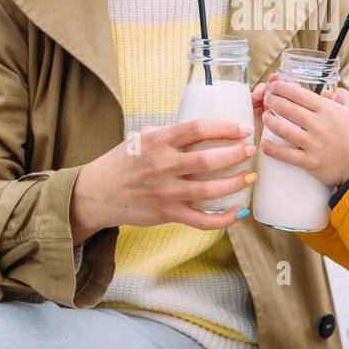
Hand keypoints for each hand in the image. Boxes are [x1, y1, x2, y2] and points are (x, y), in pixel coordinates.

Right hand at [70, 119, 257, 238]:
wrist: (97, 193)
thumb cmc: (123, 161)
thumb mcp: (142, 138)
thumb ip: (171, 134)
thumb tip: (206, 128)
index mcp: (158, 141)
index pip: (198, 129)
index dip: (225, 127)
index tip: (242, 128)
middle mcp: (163, 166)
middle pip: (208, 160)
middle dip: (236, 154)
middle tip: (251, 150)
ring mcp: (166, 192)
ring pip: (210, 191)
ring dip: (235, 184)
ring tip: (250, 177)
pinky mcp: (168, 214)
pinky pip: (201, 220)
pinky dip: (223, 219)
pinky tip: (238, 212)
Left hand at [258, 77, 348, 188]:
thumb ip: (343, 96)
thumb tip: (331, 93)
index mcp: (328, 109)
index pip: (297, 93)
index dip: (281, 86)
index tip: (274, 85)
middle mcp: (318, 124)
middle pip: (285, 107)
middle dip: (271, 100)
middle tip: (267, 98)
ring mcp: (312, 144)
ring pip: (281, 129)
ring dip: (269, 120)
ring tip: (265, 117)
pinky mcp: (309, 162)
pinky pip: (285, 154)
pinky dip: (271, 148)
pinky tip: (264, 144)